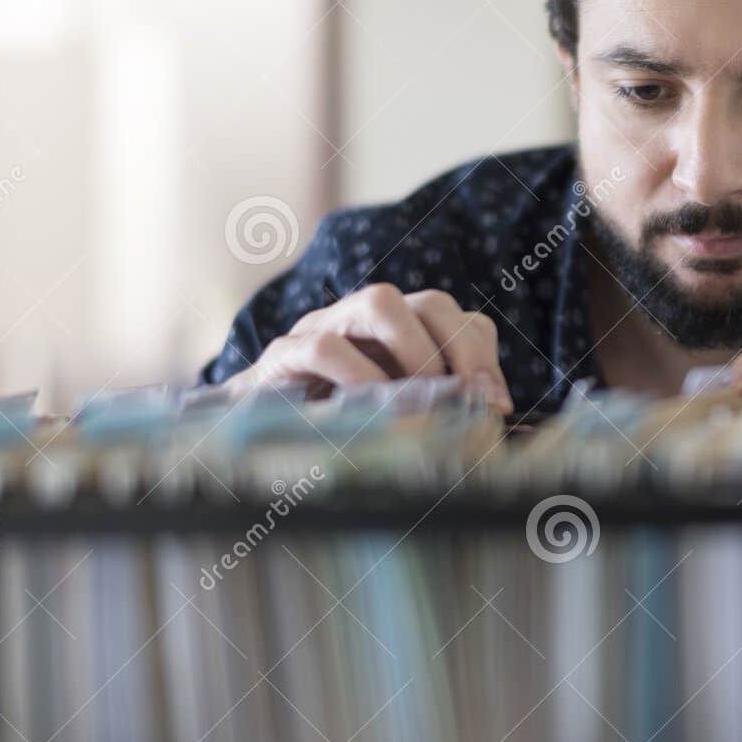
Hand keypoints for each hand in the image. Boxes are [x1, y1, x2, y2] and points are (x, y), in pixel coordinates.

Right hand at [225, 284, 513, 413]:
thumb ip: (437, 412)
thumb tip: (489, 421)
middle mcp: (365, 323)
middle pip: (427, 302)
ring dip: (415, 351)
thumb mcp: (391, 422)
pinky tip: (371, 411)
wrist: (244, 439)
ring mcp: (323, 329)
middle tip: (467, 399)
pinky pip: (323, 345)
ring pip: (379, 301)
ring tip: (422, 400)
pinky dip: (357, 376)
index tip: (496, 405)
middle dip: (458, 348)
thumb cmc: (328, 432)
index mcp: (398, 335)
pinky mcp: (282, 356)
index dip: (481, 354)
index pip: (456, 319)